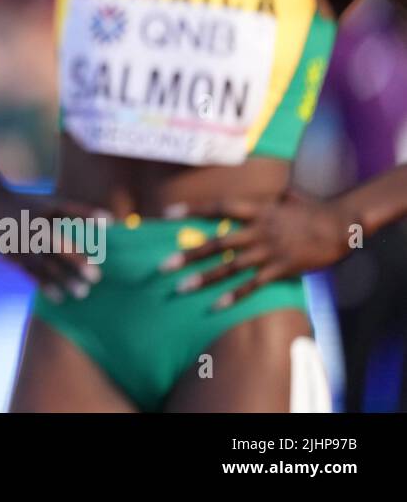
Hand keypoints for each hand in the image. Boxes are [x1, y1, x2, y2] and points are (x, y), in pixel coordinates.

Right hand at [0, 186, 110, 300]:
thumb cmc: (27, 205)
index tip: (109, 224)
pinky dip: (45, 285)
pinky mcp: (11, 255)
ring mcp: (20, 241)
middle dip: (76, 260)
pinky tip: (59, 297)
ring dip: (63, 279)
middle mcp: (33, 225)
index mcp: (45, 209)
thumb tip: (112, 222)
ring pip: (44, 262)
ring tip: (83, 293)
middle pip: (57, 243)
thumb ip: (78, 213)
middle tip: (96, 277)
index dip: (88, 216)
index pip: (69, 212)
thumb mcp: (50, 204)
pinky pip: (30, 272)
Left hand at [158, 190, 350, 309]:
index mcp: (256, 210)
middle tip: (162, 265)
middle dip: (188, 254)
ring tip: (180, 288)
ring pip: (229, 267)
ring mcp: (268, 251)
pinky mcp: (280, 269)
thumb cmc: (310, 209)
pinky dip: (233, 295)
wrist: (340, 225)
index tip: (166, 214)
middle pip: (216, 243)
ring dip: (203, 278)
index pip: (218, 208)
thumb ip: (260, 200)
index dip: (192, 210)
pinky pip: (252, 285)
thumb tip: (246, 197)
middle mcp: (258, 230)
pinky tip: (215, 306)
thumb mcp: (281, 198)